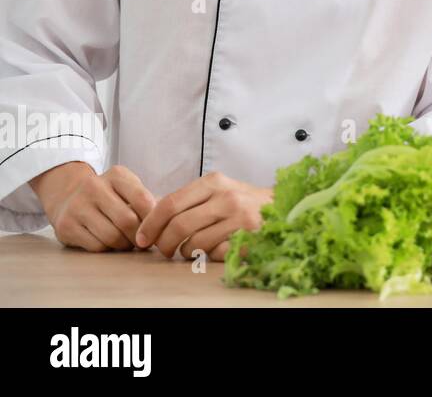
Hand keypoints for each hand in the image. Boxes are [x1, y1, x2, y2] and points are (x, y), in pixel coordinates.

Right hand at [31, 162, 155, 252]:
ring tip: (127, 242)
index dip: (153, 219)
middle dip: (139, 236)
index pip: (142, 199)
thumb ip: (148, 201)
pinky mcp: (66, 226)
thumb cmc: (110, 197)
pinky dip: (107, 249)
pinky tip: (109, 243)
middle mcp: (94, 186)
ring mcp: (77, 206)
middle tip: (143, 241)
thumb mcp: (128, 189)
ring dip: (124, 245)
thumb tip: (168, 221)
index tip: (157, 229)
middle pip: (127, 221)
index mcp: (116, 175)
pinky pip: (96, 246)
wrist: (68, 197)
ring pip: (112, 236)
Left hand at [135, 171, 272, 261]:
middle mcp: (227, 197)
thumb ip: (189, 200)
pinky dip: (206, 256)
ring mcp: (240, 217)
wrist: (283, 207)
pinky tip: (209, 251)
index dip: (150, 224)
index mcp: (214, 182)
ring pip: (194, 243)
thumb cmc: (243, 202)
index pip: (170, 203)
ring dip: (184, 252)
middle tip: (162, 250)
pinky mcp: (249, 237)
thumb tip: (150, 217)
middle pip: (178, 225)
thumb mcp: (218, 190)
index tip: (142, 237)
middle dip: (163, 243)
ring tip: (188, 250)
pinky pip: (214, 254)